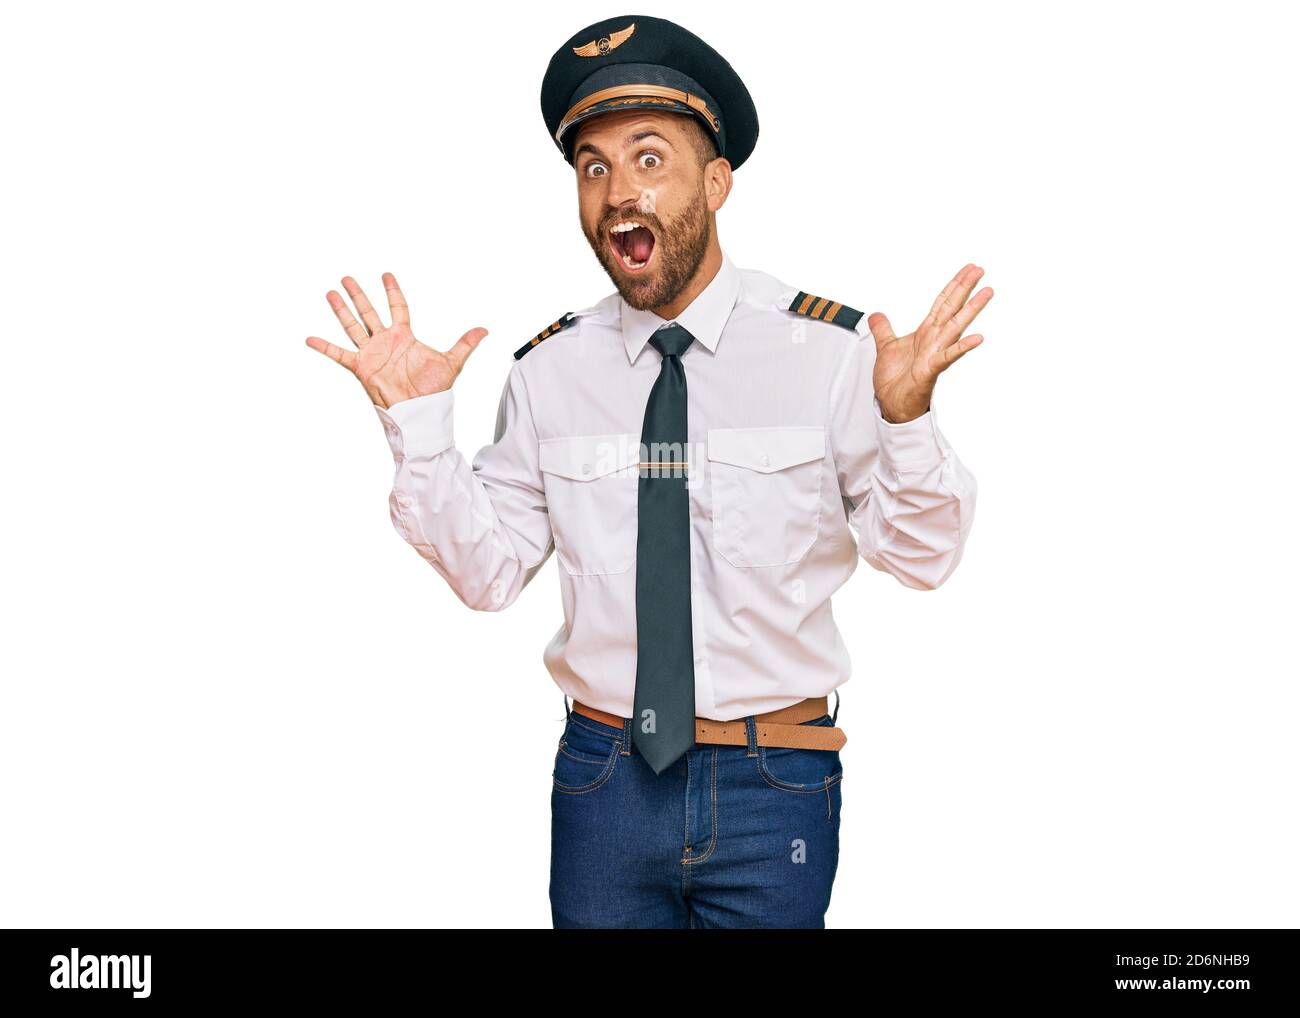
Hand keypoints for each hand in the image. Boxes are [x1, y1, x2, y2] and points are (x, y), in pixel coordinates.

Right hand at [305, 272, 487, 408]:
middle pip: (369, 312)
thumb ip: (465, 344)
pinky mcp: (361, 368)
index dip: (392, 291)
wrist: (419, 411)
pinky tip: (309, 338)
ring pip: (353, 326)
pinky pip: (339, 354)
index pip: (398, 307)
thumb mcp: (452, 362)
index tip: (386, 274)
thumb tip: (485, 330)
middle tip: (347, 277)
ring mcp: (371, 353)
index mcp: (404, 336)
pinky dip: (324, 347)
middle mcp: (385, 341)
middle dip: (359, 295)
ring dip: (342, 310)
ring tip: (330, 293)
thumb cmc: (433, 390)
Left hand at [868, 263, 991, 423]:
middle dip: (965, 288)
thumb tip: (875, 315)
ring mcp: (935, 354)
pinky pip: (949, 356)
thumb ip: (883, 330)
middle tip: (980, 270)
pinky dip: (962, 347)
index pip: (942, 303)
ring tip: (987, 293)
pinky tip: (978, 338)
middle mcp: (934, 340)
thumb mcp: (885, 347)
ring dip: (971, 310)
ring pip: (955, 327)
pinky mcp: (932, 370)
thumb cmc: (895, 380)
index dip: (953, 285)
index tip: (968, 269)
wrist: (893, 404)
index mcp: (925, 332)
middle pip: (951, 308)